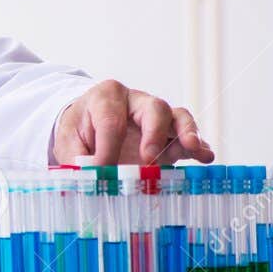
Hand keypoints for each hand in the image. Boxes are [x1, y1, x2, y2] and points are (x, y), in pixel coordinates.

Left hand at [53, 80, 214, 165]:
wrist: (87, 126)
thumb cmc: (79, 131)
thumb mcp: (67, 141)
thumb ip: (76, 156)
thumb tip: (92, 174)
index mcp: (105, 98)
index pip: (111, 121)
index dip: (108, 148)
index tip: (104, 171)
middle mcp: (135, 101)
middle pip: (153, 108)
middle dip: (154, 132)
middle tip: (149, 156)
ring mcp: (156, 116)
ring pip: (177, 116)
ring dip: (187, 133)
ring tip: (194, 148)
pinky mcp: (169, 132)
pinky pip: (186, 134)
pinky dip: (197, 145)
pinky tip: (204, 157)